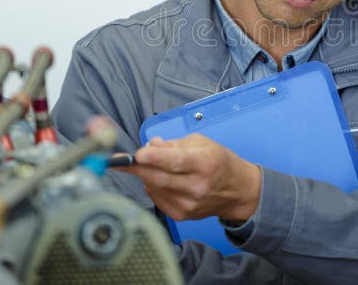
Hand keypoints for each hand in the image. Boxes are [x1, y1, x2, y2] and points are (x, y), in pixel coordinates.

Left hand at [115, 133, 261, 222]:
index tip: (137, 154)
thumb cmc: (219, 162)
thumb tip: (149, 146)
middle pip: (159, 178)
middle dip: (137, 168)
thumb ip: (173, 144)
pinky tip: (159, 179)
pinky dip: (152, 187)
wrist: (237, 191)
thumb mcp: (201, 143)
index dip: (153, 158)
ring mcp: (189, 204)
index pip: (175, 161)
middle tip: (121, 161)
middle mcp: (197, 186)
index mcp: (204, 163)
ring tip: (150, 165)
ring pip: (154, 188)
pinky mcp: (182, 215)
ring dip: (145, 175)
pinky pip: (157, 199)